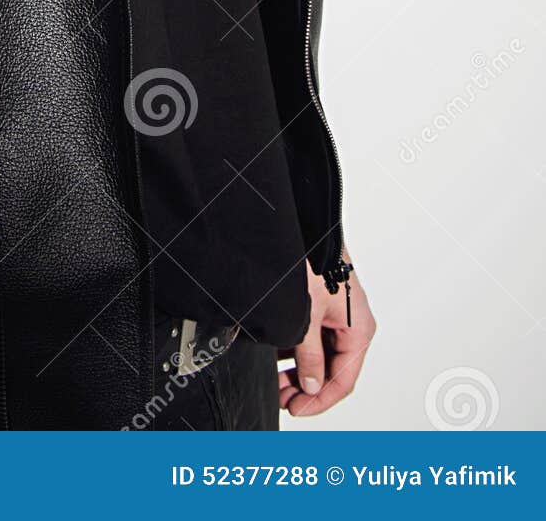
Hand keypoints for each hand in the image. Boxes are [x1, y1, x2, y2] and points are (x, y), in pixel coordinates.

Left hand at [277, 248, 375, 415]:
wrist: (307, 226)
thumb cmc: (313, 261)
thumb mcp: (306, 316)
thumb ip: (308, 355)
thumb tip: (309, 385)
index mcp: (358, 330)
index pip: (342, 381)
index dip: (318, 400)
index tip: (295, 409)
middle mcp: (351, 325)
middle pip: (331, 370)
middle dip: (306, 386)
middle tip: (282, 397)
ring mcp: (337, 315)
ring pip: (320, 355)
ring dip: (299, 370)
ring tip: (277, 381)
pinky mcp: (323, 305)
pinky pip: (312, 336)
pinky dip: (295, 349)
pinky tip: (277, 355)